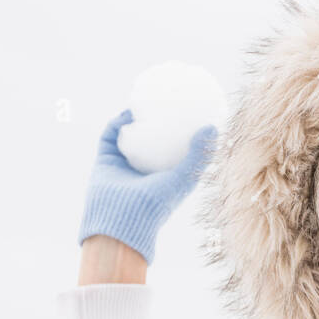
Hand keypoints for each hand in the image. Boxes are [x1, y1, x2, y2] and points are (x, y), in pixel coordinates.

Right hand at [76, 109, 217, 265]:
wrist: (121, 219)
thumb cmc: (156, 204)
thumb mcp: (183, 178)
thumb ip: (198, 155)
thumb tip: (213, 128)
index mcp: (163, 176)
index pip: (174, 151)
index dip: (182, 134)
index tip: (192, 114)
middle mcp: (143, 170)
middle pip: (151, 140)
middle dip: (157, 122)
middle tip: (168, 101)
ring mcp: (123, 164)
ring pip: (129, 136)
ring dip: (134, 118)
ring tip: (146, 99)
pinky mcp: (105, 160)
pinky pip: (110, 137)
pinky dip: (117, 123)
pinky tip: (129, 111)